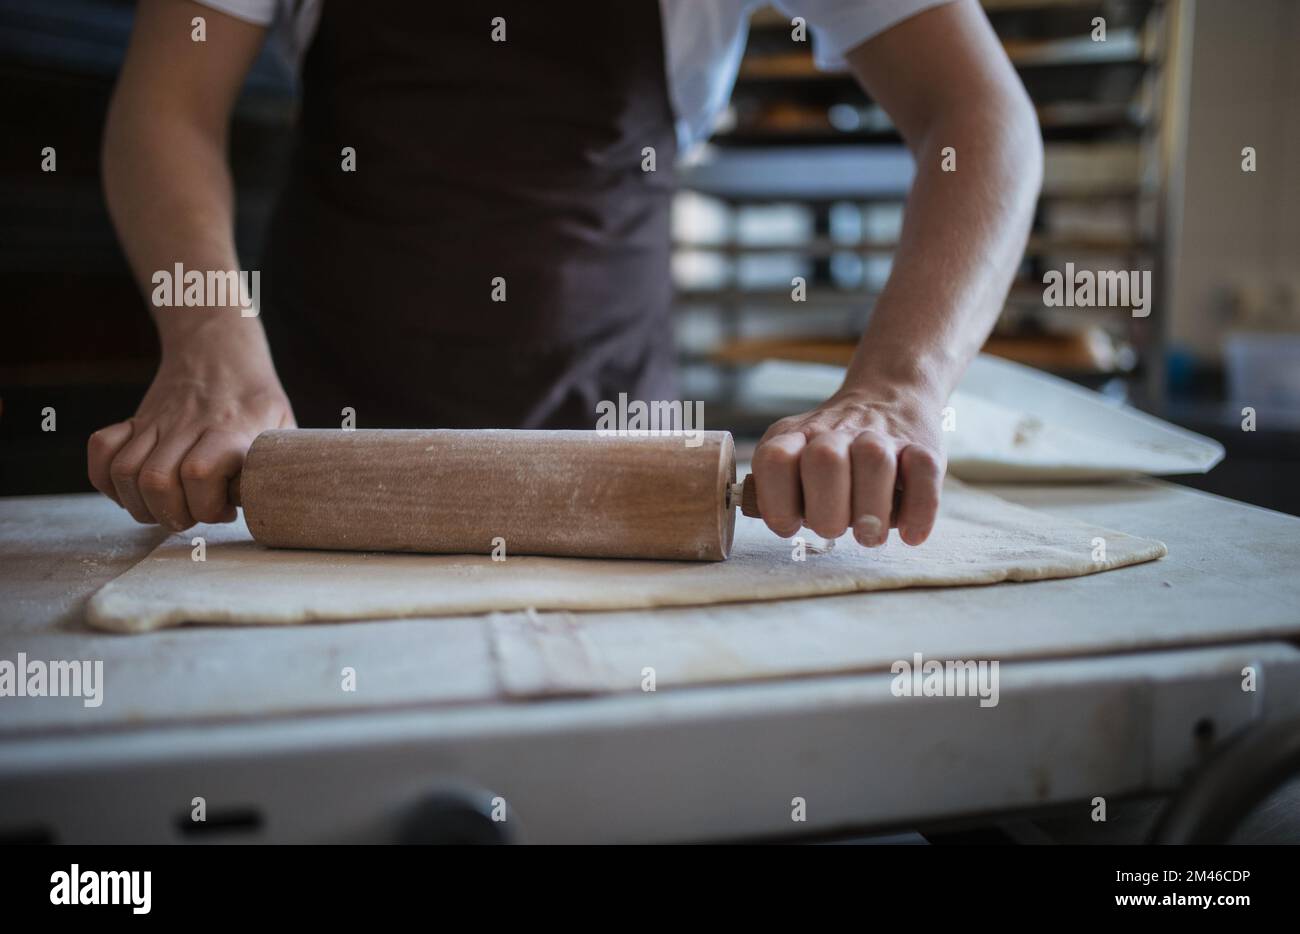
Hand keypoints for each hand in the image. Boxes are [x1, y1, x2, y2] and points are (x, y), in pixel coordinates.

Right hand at [88, 327, 293, 529]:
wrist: (220, 350)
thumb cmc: (258, 401)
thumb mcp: (285, 428)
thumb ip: (284, 465)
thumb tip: (289, 503)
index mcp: (230, 430)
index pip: (199, 473)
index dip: (208, 506)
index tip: (226, 510)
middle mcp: (189, 425)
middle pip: (156, 481)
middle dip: (172, 514)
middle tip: (193, 514)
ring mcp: (157, 422)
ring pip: (126, 472)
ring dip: (141, 505)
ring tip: (168, 507)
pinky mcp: (135, 421)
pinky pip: (101, 451)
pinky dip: (108, 481)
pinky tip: (135, 491)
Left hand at [752, 384, 945, 546]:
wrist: (889, 396)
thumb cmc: (834, 449)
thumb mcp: (794, 454)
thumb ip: (776, 487)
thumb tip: (768, 522)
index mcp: (796, 436)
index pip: (774, 460)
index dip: (777, 502)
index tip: (791, 523)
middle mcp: (837, 431)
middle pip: (824, 461)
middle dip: (827, 512)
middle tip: (834, 527)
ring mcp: (882, 437)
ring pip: (874, 461)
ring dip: (872, 513)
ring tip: (870, 534)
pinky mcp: (923, 447)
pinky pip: (924, 475)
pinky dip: (918, 512)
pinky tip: (910, 534)